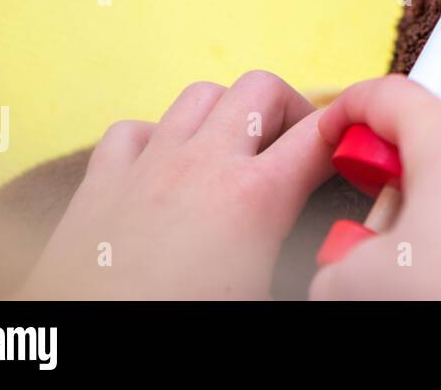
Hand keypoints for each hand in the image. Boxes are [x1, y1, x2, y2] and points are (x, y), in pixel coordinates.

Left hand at [19, 71, 333, 299]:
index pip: (322, 134)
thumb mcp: (267, 296)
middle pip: (262, 87)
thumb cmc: (178, 326)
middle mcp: (202, 165)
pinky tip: (166, 169)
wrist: (87, 353)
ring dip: (227, 114)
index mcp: (255, 199)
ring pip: (200, 94)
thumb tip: (331, 253)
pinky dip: (158, 137)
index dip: (347, 132)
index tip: (353, 149)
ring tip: (237, 152)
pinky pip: (134, 129)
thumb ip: (303, 256)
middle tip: (296, 148)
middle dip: (289, 109)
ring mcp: (147, 166)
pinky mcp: (100, 182)